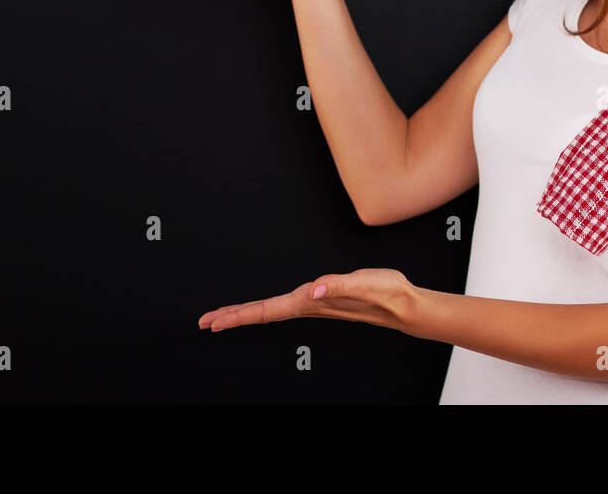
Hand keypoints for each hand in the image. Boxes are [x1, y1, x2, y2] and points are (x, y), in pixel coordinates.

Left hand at [198, 269, 416, 333]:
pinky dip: (265, 307)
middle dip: (233, 317)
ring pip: (271, 310)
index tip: (214, 323)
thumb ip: (338, 285)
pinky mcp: (321, 298)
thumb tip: (313, 288)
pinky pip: (284, 304)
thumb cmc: (386, 294)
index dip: (239, 316)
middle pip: (263, 313)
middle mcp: (309, 304)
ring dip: (247, 313)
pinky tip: (264, 307)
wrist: (403, 304)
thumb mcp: (363, 284)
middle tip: (205, 323)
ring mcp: (314, 303)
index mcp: (312, 301)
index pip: (267, 310)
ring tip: (225, 317)